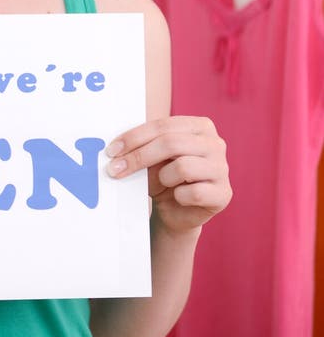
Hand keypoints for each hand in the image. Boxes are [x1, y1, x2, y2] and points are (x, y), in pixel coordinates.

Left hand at [105, 116, 231, 233]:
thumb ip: (143, 146)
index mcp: (199, 125)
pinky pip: (193, 193)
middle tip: (115, 169)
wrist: (178, 211)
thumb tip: (117, 149)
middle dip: (138, 157)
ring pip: (182, 167)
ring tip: (160, 184)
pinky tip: (178, 197)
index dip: (134, 137)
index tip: (112, 151)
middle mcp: (215, 143)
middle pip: (170, 144)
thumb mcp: (152, 156)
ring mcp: (222, 168)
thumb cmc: (163, 176)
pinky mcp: (224, 194)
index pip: (163, 126)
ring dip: (161, 179)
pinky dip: (178, 196)